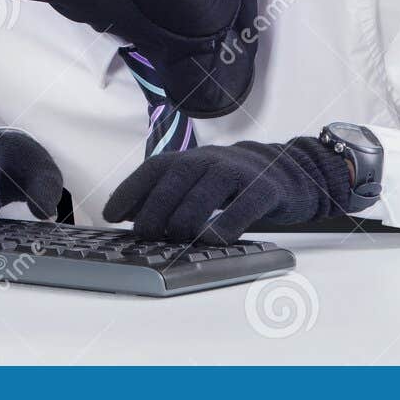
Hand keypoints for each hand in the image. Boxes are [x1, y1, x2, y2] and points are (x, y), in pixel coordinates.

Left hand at [103, 138, 351, 243]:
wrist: (290, 170)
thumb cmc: (235, 183)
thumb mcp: (200, 181)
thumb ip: (170, 194)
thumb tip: (130, 216)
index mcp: (191, 159)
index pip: (154, 169)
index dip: (130, 190)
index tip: (110, 215)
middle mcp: (210, 161)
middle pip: (175, 179)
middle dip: (154, 207)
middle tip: (143, 235)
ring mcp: (238, 172)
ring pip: (206, 190)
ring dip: (186, 216)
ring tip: (175, 239)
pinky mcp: (266, 189)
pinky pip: (245, 204)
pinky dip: (229, 222)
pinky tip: (216, 239)